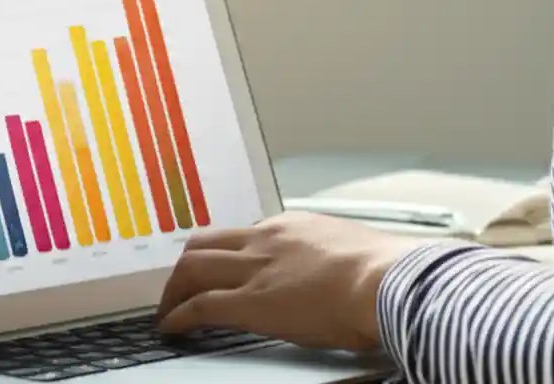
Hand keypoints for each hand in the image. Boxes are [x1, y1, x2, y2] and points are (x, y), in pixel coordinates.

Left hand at [156, 212, 421, 351]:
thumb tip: (340, 274)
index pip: (244, 235)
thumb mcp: (352, 251)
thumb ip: (332, 257)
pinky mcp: (249, 302)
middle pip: (205, 242)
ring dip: (174, 290)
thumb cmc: (384, 273)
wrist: (386, 282)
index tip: (223, 269)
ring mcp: (255, 269)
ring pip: (192, 268)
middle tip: (179, 287)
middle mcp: (267, 239)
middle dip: (186, 265)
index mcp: (293, 225)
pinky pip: (200, 306)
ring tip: (168, 310)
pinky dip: (179, 316)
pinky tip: (172, 327)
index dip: (226, 254)